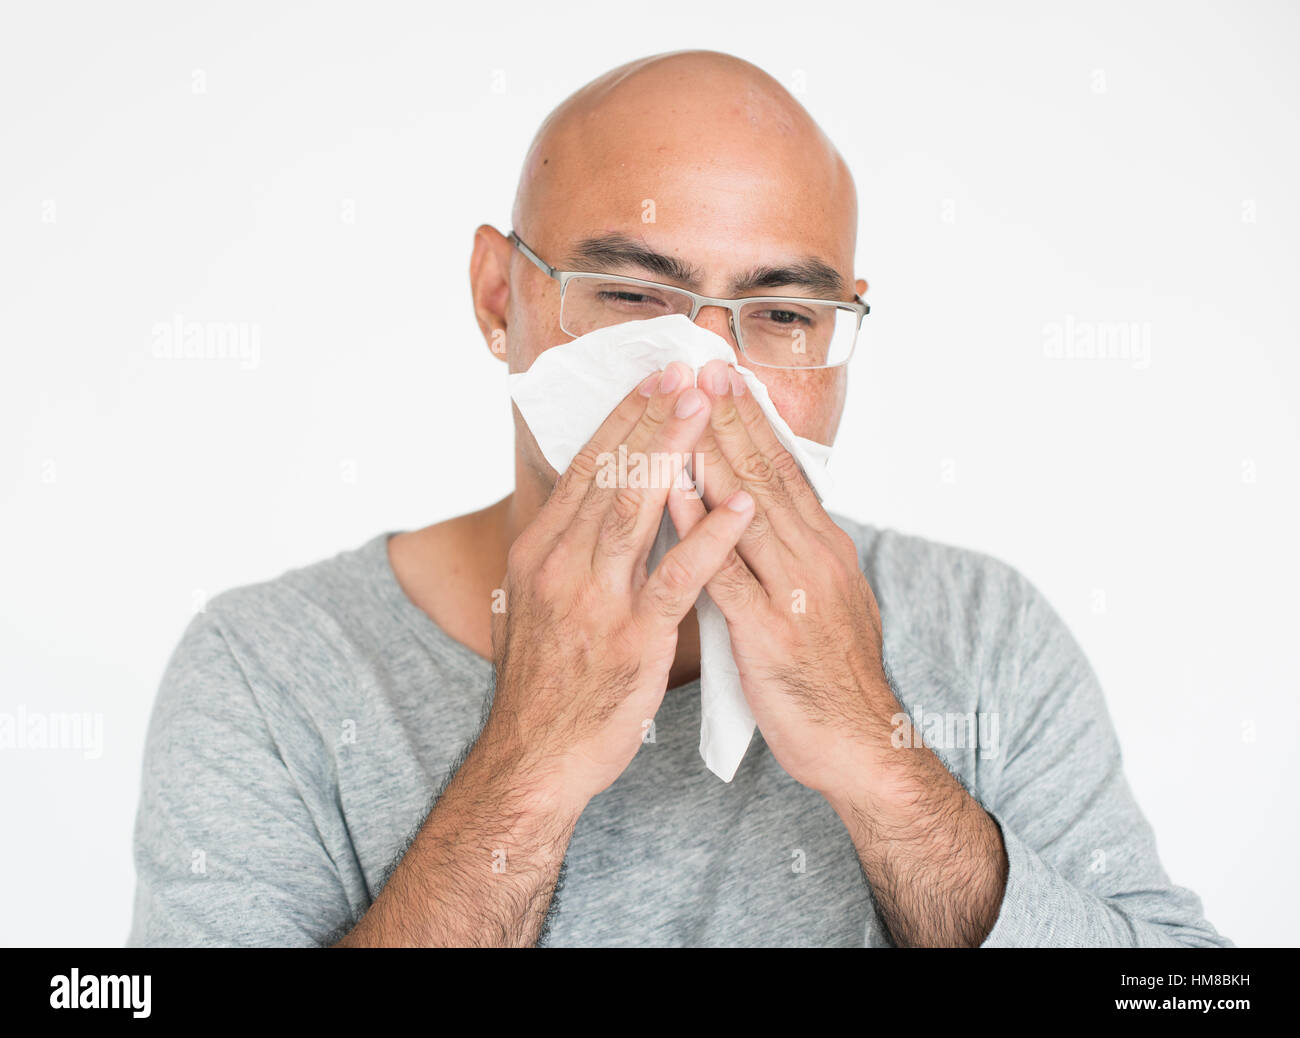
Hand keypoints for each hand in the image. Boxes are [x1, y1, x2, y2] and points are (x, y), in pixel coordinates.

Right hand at [487, 362, 755, 808]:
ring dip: (675, 453)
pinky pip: (676, 578)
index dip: (624, 418)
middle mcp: (560, 564)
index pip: (584, 467)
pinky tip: (738, 506)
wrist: (533, 758)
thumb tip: (584, 507)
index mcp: (539, 549)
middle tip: (687, 369)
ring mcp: (595, 599)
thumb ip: (563, 552)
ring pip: (636, 509)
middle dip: (651, 417)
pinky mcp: (631, 638)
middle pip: (610, 473)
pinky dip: (710, 538)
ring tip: (707, 409)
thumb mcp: (534, 604)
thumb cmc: (544, 682)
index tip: (656, 377)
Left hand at [666, 359, 902, 799]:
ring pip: (749, 508)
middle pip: (768, 474)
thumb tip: (767, 517)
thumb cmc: (833, 678)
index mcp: (826, 548)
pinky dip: (700, 527)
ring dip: (713, 452)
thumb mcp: (825, 601)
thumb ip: (795, 556)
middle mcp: (815, 557)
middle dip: (732, 417)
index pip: (786, 471)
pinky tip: (673, 493)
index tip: (727, 379)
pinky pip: (727, 570)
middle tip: (703, 366)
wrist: (864, 745)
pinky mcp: (771, 632)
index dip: (755, 422)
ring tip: (684, 405)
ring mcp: (796, 592)